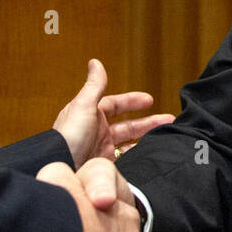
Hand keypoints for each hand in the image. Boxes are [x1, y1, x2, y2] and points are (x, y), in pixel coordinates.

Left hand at [52, 59, 171, 166]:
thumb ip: (94, 85)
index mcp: (91, 115)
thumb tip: (96, 62)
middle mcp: (97, 132)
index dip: (132, 101)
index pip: (115, 105)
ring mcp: (101, 151)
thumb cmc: (69, 137)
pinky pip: (126, 159)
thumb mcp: (83, 106)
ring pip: (129, 142)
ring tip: (165, 138)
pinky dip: (138, 156)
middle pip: (127, 125)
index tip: (150, 100)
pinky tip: (149, 155)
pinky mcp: (105, 168)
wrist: (63, 169)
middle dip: (148, 122)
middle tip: (168, 121)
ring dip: (146, 139)